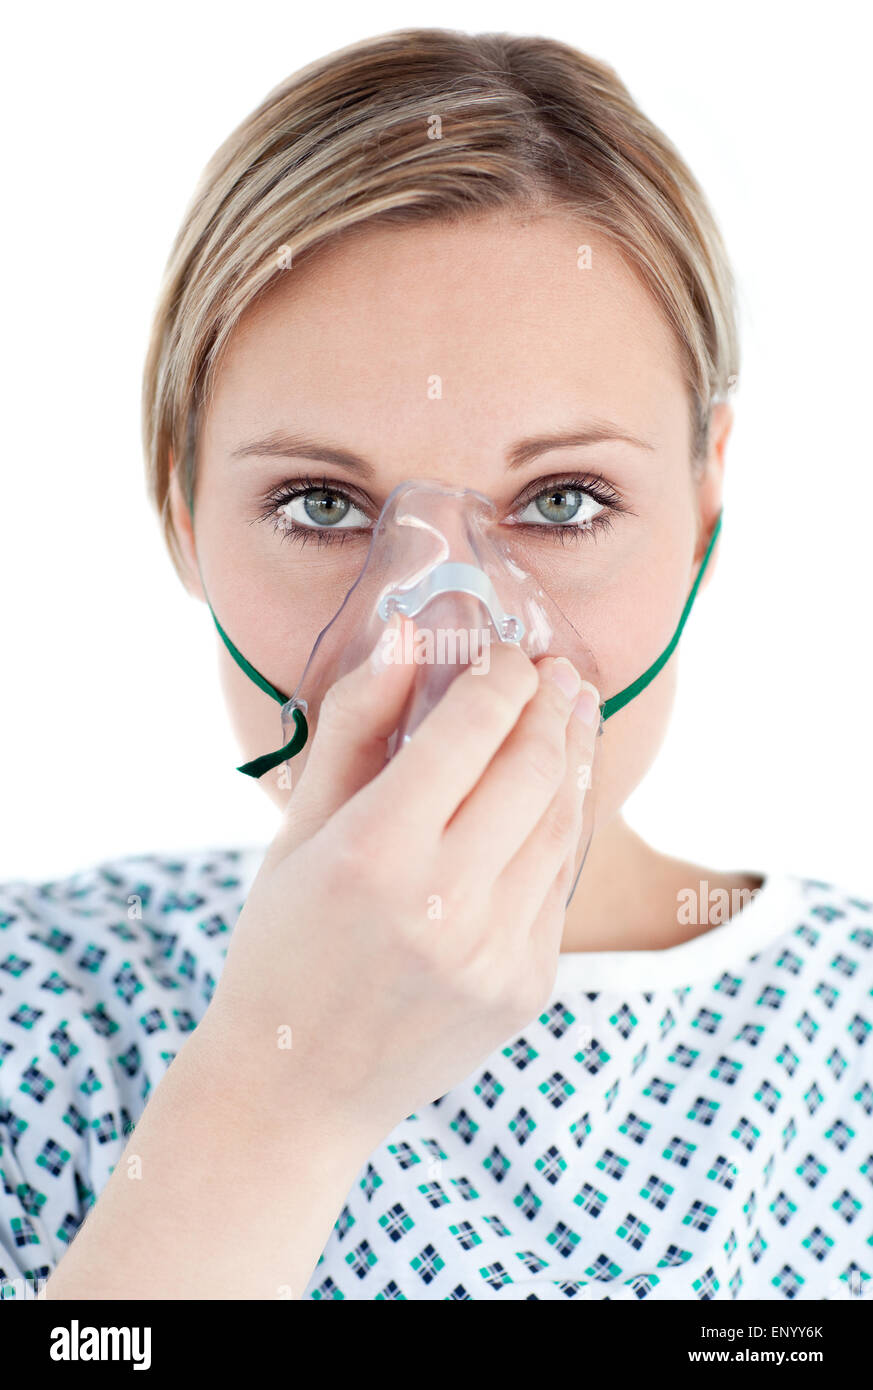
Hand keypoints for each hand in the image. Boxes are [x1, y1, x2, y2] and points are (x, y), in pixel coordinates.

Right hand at [206, 615, 599, 1142]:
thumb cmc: (281, 947)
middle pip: (534, 769)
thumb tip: (407, 633)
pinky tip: (556, 794)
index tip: (507, 651)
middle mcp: (446, 904)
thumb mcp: (298, 832)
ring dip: (574, 757)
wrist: (297, 1089)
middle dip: (552, 704)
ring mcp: (496, 953)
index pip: (471, 730)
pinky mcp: (526, 988)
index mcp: (375, 854)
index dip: (501, 676)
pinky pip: (560, 884)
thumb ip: (354, 726)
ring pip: (563, 824)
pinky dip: (563, 826)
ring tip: (573, 714)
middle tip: (557, 669)